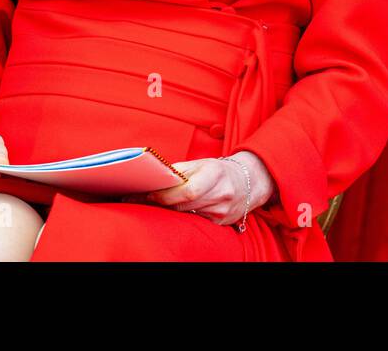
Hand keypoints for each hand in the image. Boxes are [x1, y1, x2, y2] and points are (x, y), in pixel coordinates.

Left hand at [121, 152, 275, 226]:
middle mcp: (221, 196)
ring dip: (167, 212)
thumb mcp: (201, 163)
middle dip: (160, 203)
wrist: (248, 182)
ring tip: (150, 205)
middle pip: (183, 205)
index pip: (187, 191)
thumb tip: (154, 176)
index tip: (147, 193)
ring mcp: (222, 213)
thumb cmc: (219, 171)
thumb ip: (179, 170)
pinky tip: (171, 214)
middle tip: (139, 199)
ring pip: (187, 216)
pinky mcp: (220, 224)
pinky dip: (181, 218)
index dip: (165, 194)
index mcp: (215, 175)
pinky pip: (195, 222)